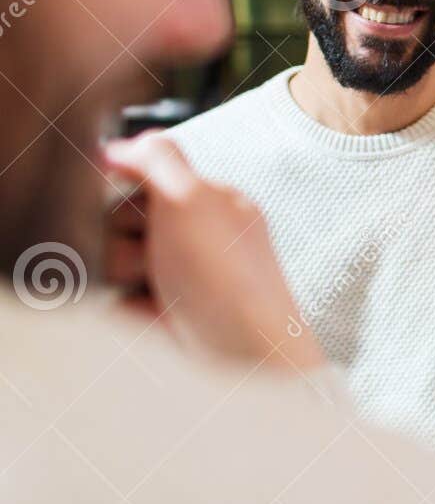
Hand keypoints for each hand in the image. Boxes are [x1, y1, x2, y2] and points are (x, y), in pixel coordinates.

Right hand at [102, 134, 324, 372]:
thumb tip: (127, 143)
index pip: (151, 173)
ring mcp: (185, 278)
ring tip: (161, 290)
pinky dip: (130, 309)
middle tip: (156, 253)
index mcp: (215, 202)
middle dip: (124, 234)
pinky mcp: (170, 317)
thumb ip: (159, 159)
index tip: (121, 192)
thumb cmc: (226, 279)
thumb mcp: (192, 200)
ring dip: (126, 273)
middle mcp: (202, 237)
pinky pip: (122, 302)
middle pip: (125, 218)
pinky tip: (155, 318)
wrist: (246, 360)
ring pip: (118, 260)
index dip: (126, 182)